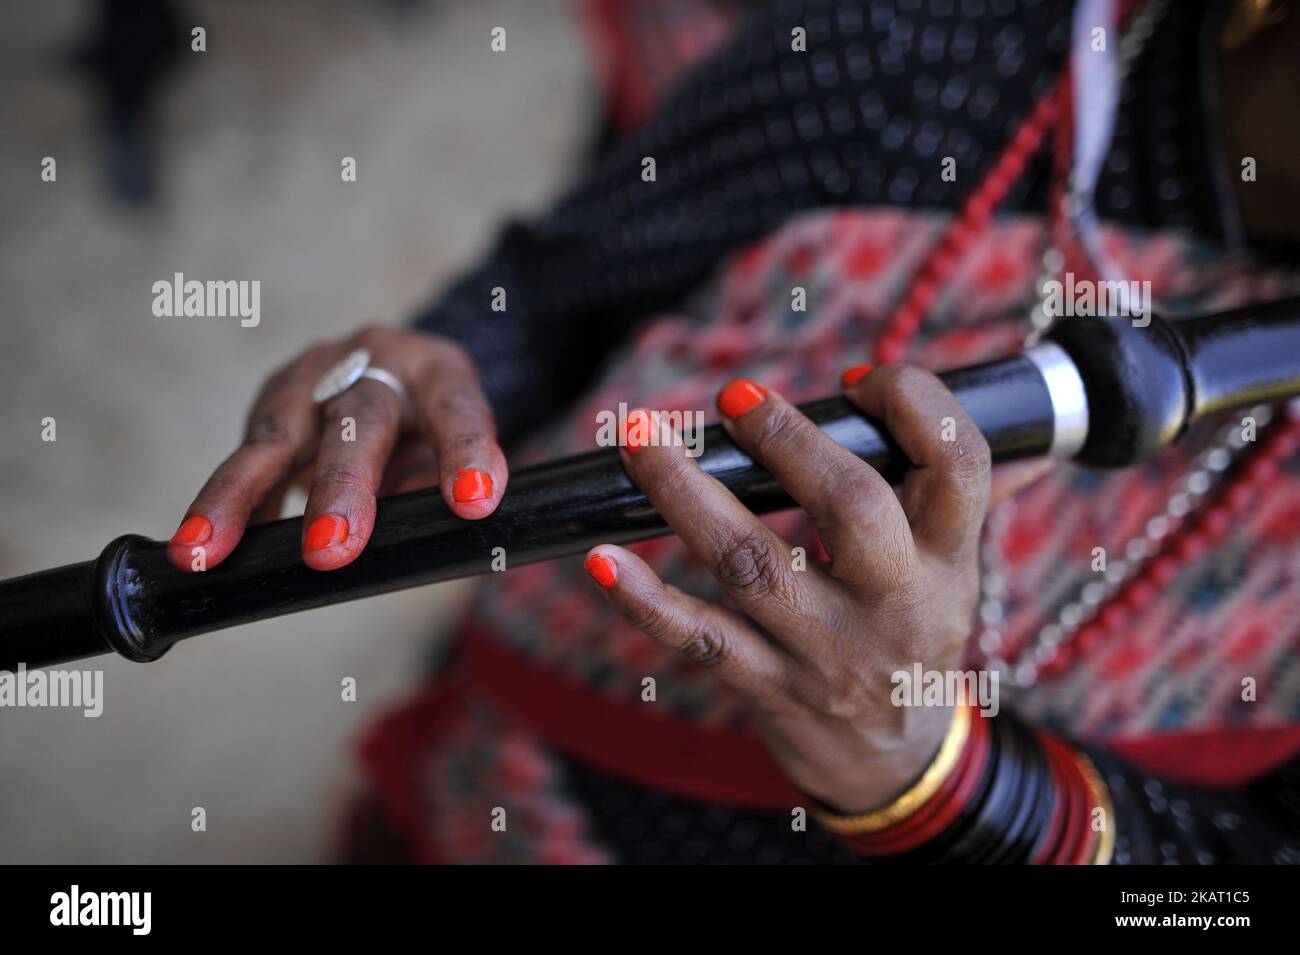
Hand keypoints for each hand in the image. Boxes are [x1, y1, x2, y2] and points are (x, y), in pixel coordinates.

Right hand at [167, 326, 505, 571]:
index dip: (466, 453)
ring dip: (237, 497)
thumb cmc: (431, 425)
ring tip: (205, 549)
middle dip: (342, 488)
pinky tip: (204, 547)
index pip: (456, 408)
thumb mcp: (454, 446)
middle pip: (358, 420)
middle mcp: (373, 361)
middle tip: (330, 551)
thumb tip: (410, 540)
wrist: (398, 372)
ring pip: (274, 436)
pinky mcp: (273, 400)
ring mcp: (315, 374)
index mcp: (437, 370)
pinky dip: (227, 504)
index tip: (474, 502)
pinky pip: (248, 459)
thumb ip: (438, 486)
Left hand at [583, 367, 1047, 812]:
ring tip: (638, 440)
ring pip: (755, 567)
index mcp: (949, 557)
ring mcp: (826, 649)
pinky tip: (602, 559)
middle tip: (734, 397)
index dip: (914, 408)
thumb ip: (974, 495)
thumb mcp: (958, 567)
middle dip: (792, 446)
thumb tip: (1033, 428)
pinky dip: (647, 601)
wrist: (894, 755)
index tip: (856, 380)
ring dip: (689, 499)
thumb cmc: (916, 630)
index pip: (959, 468)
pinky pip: (703, 640)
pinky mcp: (768, 684)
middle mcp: (894, 602)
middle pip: (854, 510)